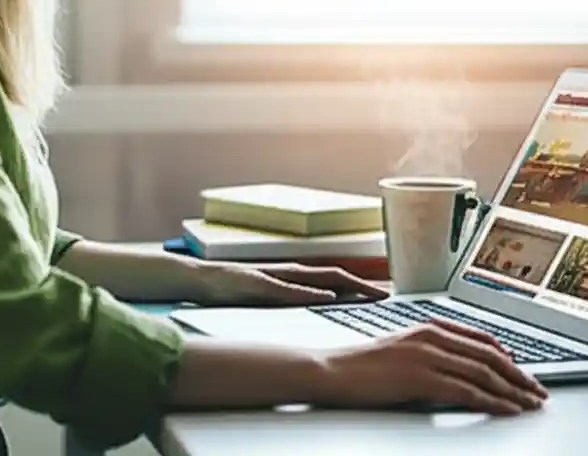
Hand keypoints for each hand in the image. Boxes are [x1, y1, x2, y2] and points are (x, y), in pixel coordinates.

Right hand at [197, 262, 389, 305]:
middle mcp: (291, 273)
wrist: (200, 278)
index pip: (336, 280)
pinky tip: (325, 296)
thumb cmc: (234, 290)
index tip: (385, 297)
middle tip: (387, 296)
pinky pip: (288, 287)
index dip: (362, 286)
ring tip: (368, 293)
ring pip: (319, 277)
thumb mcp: (270, 298)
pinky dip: (309, 291)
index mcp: (295, 278)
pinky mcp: (260, 282)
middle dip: (363, 285)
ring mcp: (276, 276)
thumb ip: (292, 302)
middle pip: (336, 275)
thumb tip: (317, 313)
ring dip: (346, 284)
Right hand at [316, 318, 548, 414]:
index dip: (507, 355)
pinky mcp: (422, 378)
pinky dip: (493, 402)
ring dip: (513, 391)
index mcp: (428, 328)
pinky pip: (468, 391)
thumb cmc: (360, 366)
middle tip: (538, 390)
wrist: (332, 371)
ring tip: (530, 403)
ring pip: (484, 374)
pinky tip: (507, 410)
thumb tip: (454, 370)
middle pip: (490, 356)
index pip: (480, 339)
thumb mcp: (399, 351)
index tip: (523, 370)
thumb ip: (428, 354)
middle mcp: (432, 337)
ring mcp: (428, 357)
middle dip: (519, 375)